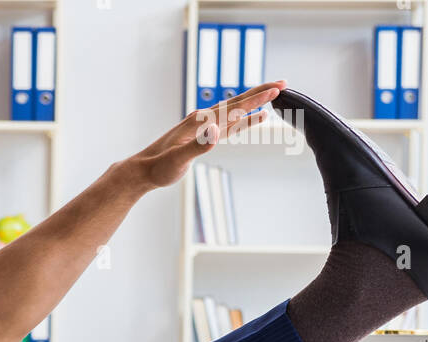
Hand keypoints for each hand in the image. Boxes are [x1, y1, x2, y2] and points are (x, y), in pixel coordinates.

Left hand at [129, 81, 287, 191]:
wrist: (143, 171)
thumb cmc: (159, 168)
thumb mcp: (178, 160)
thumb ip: (197, 145)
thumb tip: (215, 131)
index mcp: (200, 121)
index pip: (233, 107)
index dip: (255, 99)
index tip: (276, 91)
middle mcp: (204, 119)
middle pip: (237, 102)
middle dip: (261, 94)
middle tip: (284, 85)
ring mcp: (204, 126)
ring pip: (235, 111)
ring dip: (255, 104)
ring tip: (275, 97)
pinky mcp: (204, 136)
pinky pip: (230, 125)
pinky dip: (245, 120)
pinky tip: (256, 118)